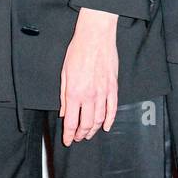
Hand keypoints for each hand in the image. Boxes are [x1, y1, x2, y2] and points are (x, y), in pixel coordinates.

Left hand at [59, 7, 118, 145]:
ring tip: (89, 133)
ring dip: (94, 129)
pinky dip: (110, 120)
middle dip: (81, 134)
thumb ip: (64, 96)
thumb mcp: (64, 73)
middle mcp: (89, 96)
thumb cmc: (77, 51)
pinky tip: (106, 126)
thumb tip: (63, 112)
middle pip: (86, 124)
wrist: (95, 37)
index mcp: (74, 93)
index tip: (68, 140)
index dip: (69, 135)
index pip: (71, 122)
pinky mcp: (113, 87)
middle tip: (78, 137)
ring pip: (100, 119)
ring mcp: (103, 93)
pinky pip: (113, 109)